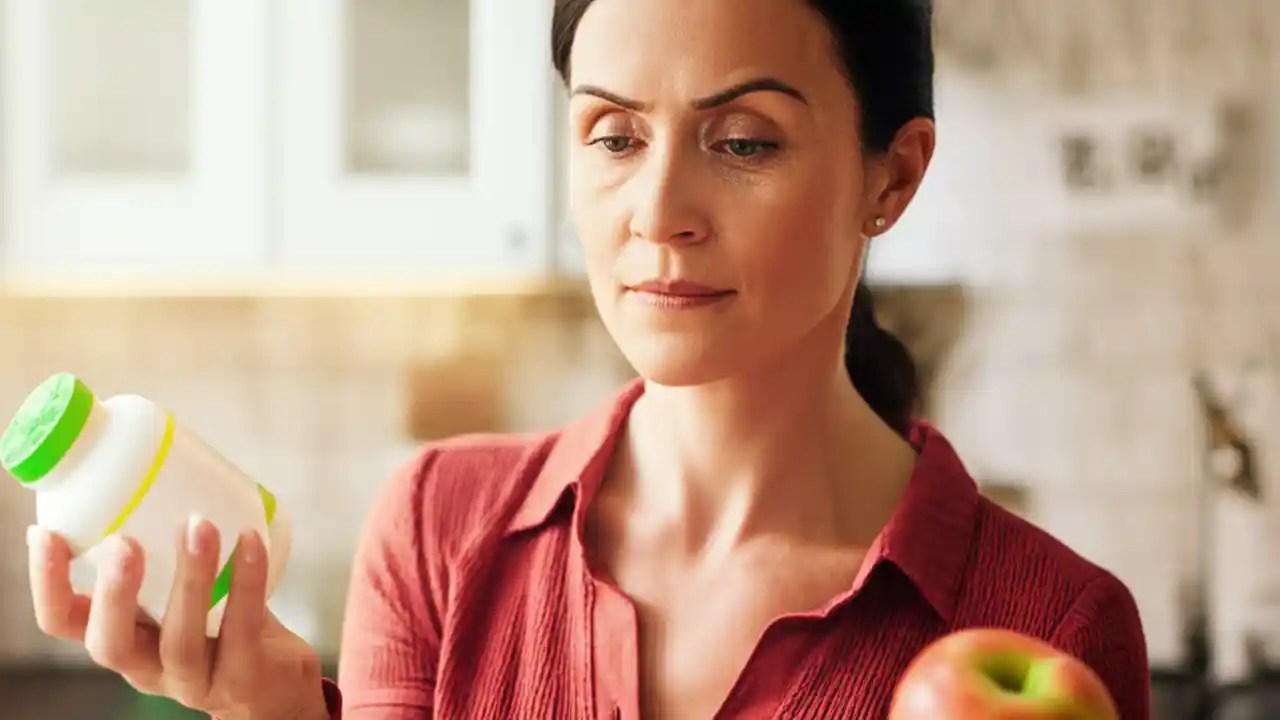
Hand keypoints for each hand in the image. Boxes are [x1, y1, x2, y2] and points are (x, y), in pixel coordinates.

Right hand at [28, 521, 329, 719]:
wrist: (276, 687)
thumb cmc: (222, 628)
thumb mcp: (179, 599)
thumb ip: (165, 555)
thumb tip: (164, 468)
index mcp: (123, 639)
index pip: (64, 622)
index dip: (47, 584)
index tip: (48, 533)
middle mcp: (147, 668)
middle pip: (110, 645)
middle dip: (113, 594)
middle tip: (124, 542)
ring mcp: (194, 681)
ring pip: (181, 640)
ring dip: (190, 577)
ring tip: (199, 526)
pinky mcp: (243, 680)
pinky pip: (242, 630)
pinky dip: (248, 582)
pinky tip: (251, 540)